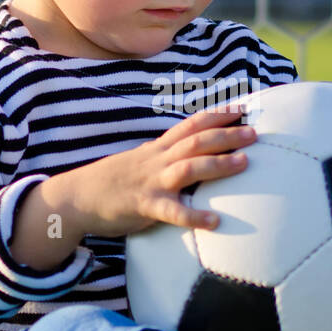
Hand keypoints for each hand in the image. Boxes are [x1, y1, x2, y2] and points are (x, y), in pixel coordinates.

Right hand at [65, 107, 254, 239]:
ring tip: (244, 163)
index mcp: (158, 149)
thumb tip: (192, 156)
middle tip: (255, 133)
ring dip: (218, 164)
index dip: (217, 115)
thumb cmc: (113, 183)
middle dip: (227, 135)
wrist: (76, 198)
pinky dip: (194, 216)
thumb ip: (167, 158)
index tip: (243, 108)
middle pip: (196, 141)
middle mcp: (157, 160)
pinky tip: (215, 222)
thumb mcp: (142, 162)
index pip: (191, 125)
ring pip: (188, 168)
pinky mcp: (143, 206)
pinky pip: (171, 211)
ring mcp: (151, 182)